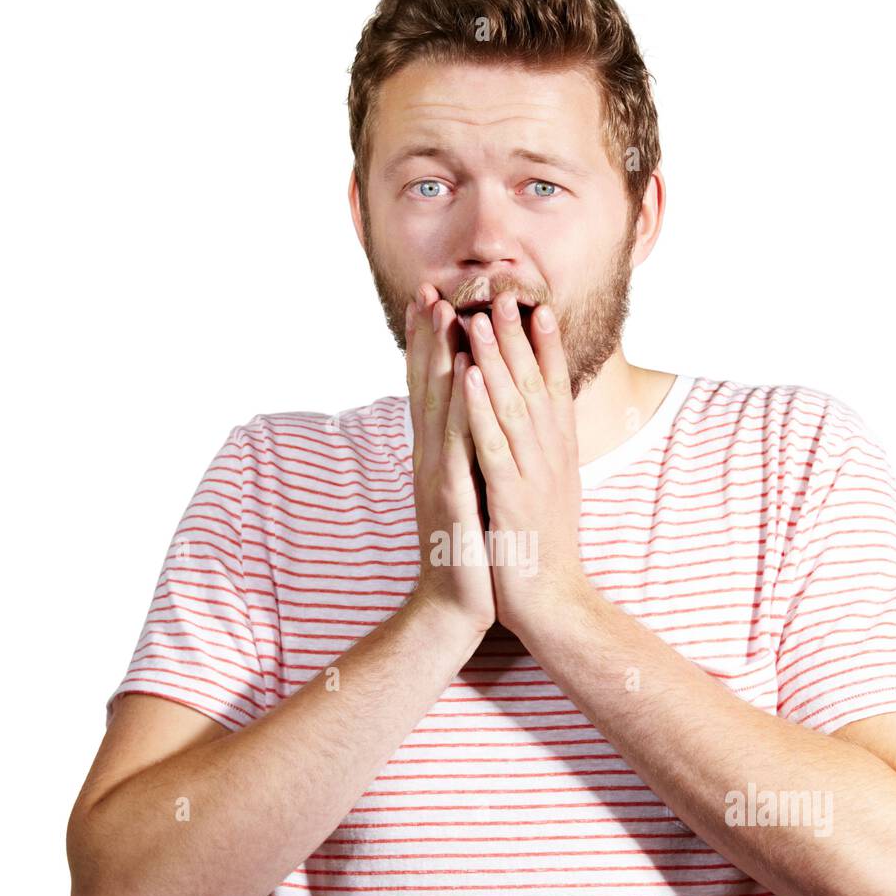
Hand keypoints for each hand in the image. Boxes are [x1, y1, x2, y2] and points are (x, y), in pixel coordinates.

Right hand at [405, 282, 496, 639]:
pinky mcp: (452, 498)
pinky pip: (457, 444)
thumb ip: (462, 456)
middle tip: (429, 288)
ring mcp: (437, 476)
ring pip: (437, 406)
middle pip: (426, 387)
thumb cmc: (467, 551)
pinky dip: (459, 408)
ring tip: (445, 313)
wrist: (454, 607)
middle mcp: (429, 459)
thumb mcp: (465, 494)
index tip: (433, 301)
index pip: (430, 391)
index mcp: (436, 457)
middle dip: (427, 336)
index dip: (429, 346)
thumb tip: (469, 422)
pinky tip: (464, 376)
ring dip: (439, 357)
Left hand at [458, 290, 591, 640]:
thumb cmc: (544, 551)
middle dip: (518, 338)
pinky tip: (469, 377)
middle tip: (504, 292)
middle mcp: (551, 458)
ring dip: (496, 359)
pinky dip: (480, 407)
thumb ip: (544, 459)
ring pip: (513, 407)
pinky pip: (492, 445)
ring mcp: (533, 476)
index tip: (539, 307)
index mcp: (559, 457)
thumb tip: (540, 431)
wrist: (552, 605)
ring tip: (479, 318)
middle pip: (534, 387)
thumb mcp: (549, 495)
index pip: (554, 391)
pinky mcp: (511, 499)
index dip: (547, 348)